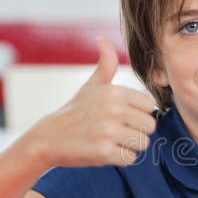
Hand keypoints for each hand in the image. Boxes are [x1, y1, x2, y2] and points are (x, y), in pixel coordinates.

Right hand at [20, 37, 157, 168]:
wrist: (47, 139)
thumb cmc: (74, 113)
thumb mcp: (90, 86)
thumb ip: (105, 65)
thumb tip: (101, 38)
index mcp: (114, 92)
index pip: (150, 106)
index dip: (138, 114)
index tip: (122, 117)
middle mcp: (112, 109)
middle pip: (150, 126)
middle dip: (136, 132)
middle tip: (116, 132)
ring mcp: (108, 131)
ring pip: (142, 143)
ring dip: (129, 146)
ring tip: (110, 141)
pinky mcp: (104, 152)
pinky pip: (130, 159)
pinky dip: (120, 158)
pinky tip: (104, 151)